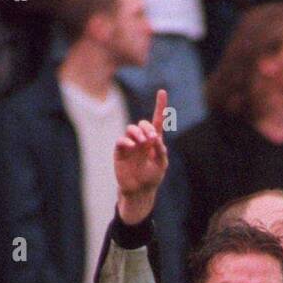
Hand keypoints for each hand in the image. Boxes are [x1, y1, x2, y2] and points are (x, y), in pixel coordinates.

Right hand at [115, 89, 168, 224]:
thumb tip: (155, 137)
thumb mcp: (161, 165)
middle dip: (147, 128)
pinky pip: (121, 140)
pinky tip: (133, 147)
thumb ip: (160, 150)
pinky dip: (127, 142)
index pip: (157, 121)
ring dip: (138, 133)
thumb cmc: (152, 178)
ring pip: (131, 128)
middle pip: (143, 123)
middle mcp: (142, 139)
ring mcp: (130, 144)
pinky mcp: (120, 151)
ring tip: (142, 143)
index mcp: (154, 141)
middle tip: (151, 139)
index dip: (160, 106)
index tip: (162, 91)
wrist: (138, 191)